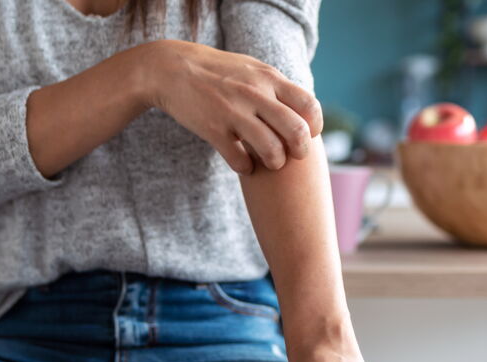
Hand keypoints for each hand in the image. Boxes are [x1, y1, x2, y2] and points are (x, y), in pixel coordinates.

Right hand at [139, 39, 323, 173]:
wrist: (171, 69)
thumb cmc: (218, 72)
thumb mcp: (252, 69)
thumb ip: (278, 87)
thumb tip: (305, 110)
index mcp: (268, 78)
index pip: (308, 105)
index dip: (315, 125)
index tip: (308, 134)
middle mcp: (254, 94)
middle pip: (296, 131)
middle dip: (301, 150)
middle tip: (294, 155)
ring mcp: (233, 113)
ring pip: (271, 150)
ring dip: (275, 162)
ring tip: (269, 161)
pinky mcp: (213, 130)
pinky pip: (239, 161)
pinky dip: (245, 168)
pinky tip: (243, 164)